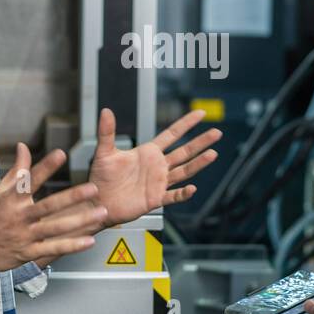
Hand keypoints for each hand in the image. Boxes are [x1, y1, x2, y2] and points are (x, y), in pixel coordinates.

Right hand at [0, 143, 108, 275]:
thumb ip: (16, 170)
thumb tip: (23, 146)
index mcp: (11, 198)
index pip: (31, 179)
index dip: (46, 166)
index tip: (61, 154)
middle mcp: (19, 216)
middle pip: (49, 205)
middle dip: (72, 196)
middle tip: (93, 187)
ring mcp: (24, 235)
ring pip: (55, 228)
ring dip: (80, 221)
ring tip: (100, 213)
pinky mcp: (27, 252)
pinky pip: (52, 249)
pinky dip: (71, 245)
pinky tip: (89, 240)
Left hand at [86, 107, 221, 225]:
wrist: (97, 202)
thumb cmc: (100, 178)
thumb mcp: (104, 152)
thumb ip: (107, 132)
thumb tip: (106, 110)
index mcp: (148, 152)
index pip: (172, 134)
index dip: (186, 124)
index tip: (200, 113)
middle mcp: (157, 166)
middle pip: (184, 152)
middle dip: (200, 142)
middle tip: (217, 132)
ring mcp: (158, 182)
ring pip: (184, 171)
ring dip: (198, 164)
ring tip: (213, 154)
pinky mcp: (155, 199)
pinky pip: (173, 196)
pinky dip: (183, 194)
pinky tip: (192, 189)